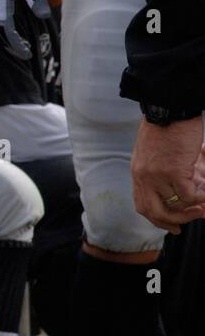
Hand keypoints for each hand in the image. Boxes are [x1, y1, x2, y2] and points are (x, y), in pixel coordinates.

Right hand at [0, 0, 49, 59]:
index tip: (27, 52)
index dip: (16, 44)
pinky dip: (4, 25)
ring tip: (20, 41)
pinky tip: (11, 26)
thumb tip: (43, 16)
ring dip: (8, 34)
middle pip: (0, 30)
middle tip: (26, 51)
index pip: (7, 30)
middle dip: (12, 42)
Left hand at [131, 117, 204, 231]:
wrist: (169, 109)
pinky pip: (189, 195)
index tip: (173, 226)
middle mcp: (144, 177)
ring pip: (175, 205)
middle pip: (153, 212)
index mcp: (138, 173)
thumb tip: (168, 185)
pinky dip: (200, 197)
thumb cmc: (165, 126)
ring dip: (192, 208)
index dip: (157, 219)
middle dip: (173, 221)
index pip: (142, 205)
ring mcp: (157, 175)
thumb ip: (154, 169)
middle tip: (190, 220)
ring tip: (203, 205)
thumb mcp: (150, 151)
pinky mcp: (174, 170)